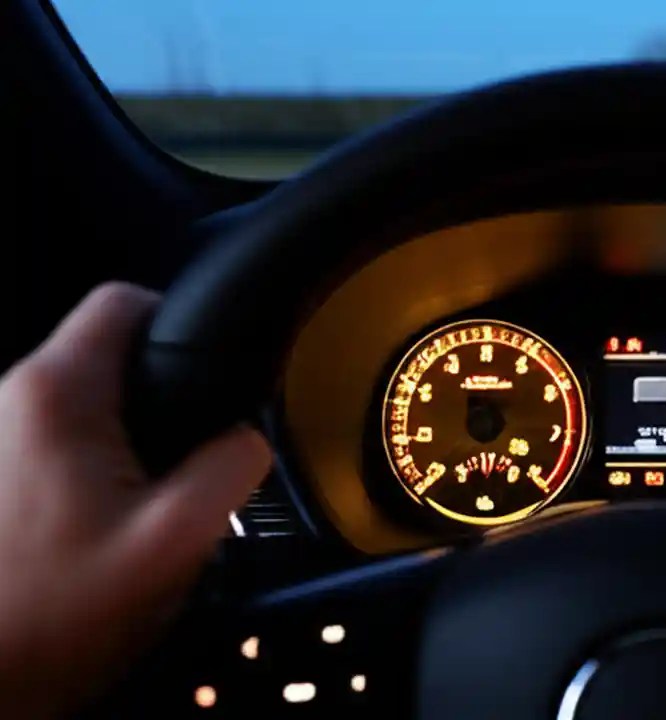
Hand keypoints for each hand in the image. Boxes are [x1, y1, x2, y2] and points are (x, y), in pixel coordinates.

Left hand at [0, 284, 270, 718]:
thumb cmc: (50, 610)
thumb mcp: (174, 541)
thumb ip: (231, 471)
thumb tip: (251, 440)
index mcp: (55, 392)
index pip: (125, 299)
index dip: (182, 320)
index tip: (213, 365)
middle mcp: (13, 399)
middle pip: (112, 356)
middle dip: (164, 398)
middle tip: (191, 455)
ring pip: (90, 405)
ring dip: (132, 441)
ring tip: (152, 501)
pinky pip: (65, 445)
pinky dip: (100, 470)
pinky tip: (111, 525)